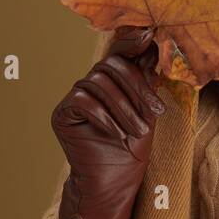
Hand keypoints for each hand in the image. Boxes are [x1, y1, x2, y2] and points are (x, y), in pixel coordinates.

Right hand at [50, 26, 163, 218]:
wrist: (115, 182)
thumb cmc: (133, 148)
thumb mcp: (148, 111)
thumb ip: (146, 81)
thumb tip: (153, 46)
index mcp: (112, 81)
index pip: (118, 52)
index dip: (131, 41)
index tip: (151, 36)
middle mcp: (91, 84)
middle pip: (111, 65)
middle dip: (137, 88)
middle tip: (156, 113)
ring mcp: (74, 97)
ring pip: (99, 82)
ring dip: (125, 108)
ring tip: (138, 132)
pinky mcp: (62, 113)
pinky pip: (83, 100)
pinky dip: (104, 117)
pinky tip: (117, 134)